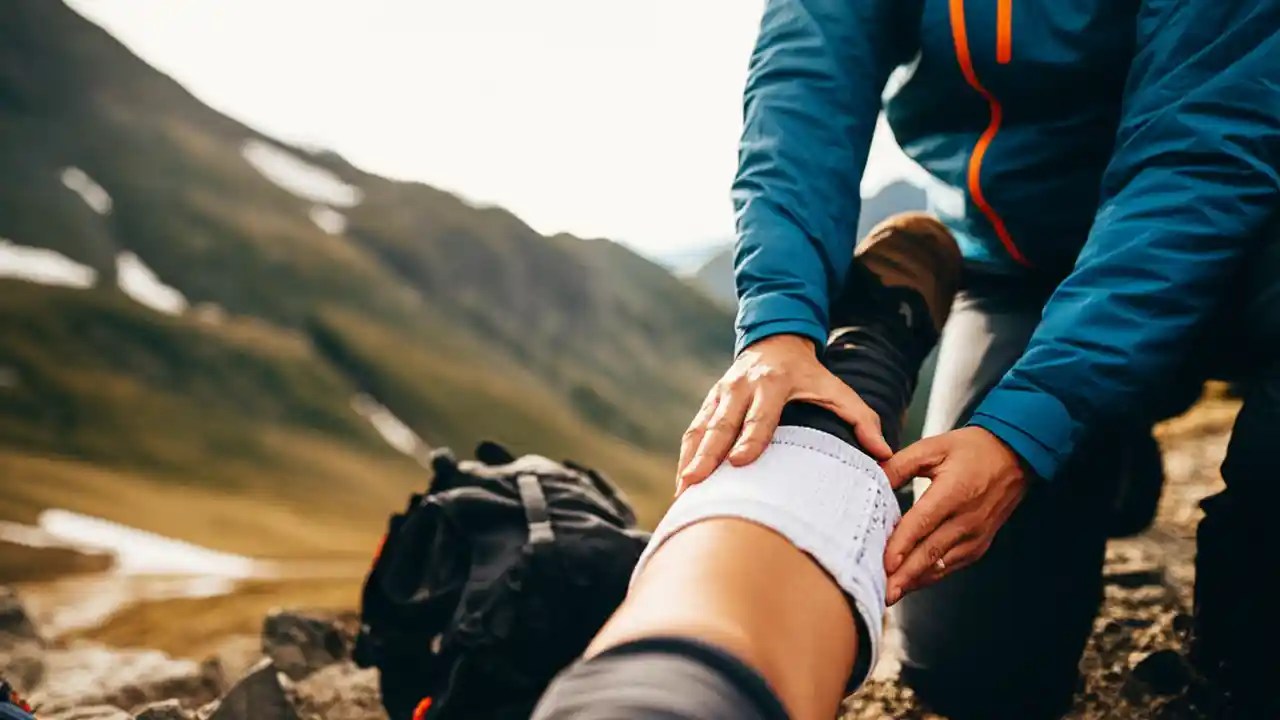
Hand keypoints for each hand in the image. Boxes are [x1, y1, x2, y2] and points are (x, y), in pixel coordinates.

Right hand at [675, 334, 890, 494]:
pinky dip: (686, 455)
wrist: (773, 340)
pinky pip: (694, 430)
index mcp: (772, 384)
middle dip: (708, 454)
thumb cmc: (808, 373)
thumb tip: (885, 452)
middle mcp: (741, 388)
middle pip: (721, 424)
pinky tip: (682, 482)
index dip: (749, 437)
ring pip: (701, 428)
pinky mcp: (709, 402)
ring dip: (690, 459)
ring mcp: (721, 394)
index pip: (760, 415)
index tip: (739, 462)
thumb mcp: (836, 388)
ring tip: (683, 491)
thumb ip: (861, 418)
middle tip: (696, 482)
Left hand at [881, 427, 1029, 603]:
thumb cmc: (972, 450)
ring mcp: (975, 535)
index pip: (923, 523)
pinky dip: (929, 576)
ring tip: (889, 594)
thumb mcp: (933, 446)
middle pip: (930, 553)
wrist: (1014, 456)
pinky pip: (951, 566)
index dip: (903, 545)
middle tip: (881, 592)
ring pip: (940, 565)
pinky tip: (911, 583)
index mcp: (954, 492)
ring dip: (914, 581)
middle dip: (904, 576)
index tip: (885, 564)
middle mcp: (966, 519)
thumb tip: (872, 479)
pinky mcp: (979, 545)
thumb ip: (899, 465)